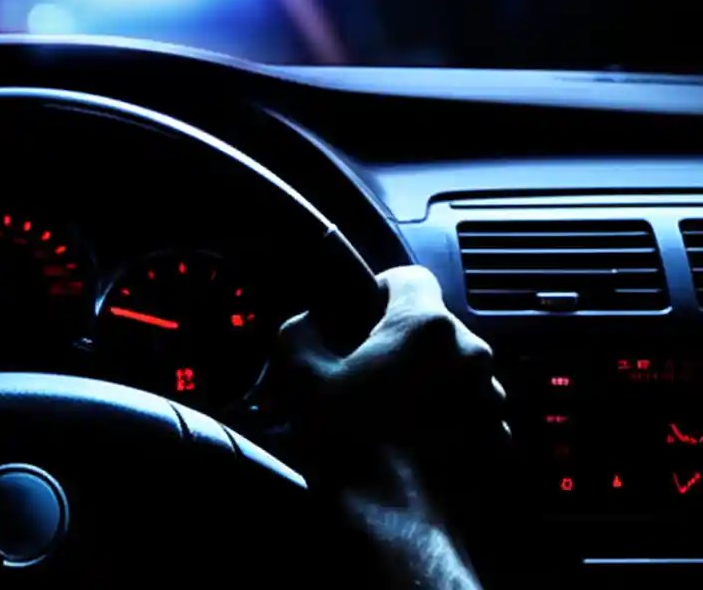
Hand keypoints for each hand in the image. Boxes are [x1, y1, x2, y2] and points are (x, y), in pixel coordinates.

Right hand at [281, 265, 508, 501]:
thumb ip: (299, 332)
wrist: (394, 519)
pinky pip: (468, 410)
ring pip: (454, 369)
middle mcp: (470, 354)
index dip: (379, 289)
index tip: (360, 313)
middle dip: (400, 342)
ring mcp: (489, 398)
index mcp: (425, 327)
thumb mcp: (302, 377)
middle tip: (364, 370)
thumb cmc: (351, 443)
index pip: (409, 277)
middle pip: (433, 327)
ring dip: (426, 379)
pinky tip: (411, 438)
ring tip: (388, 409)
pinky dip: (444, 416)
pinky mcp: (496, 437)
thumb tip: (306, 324)